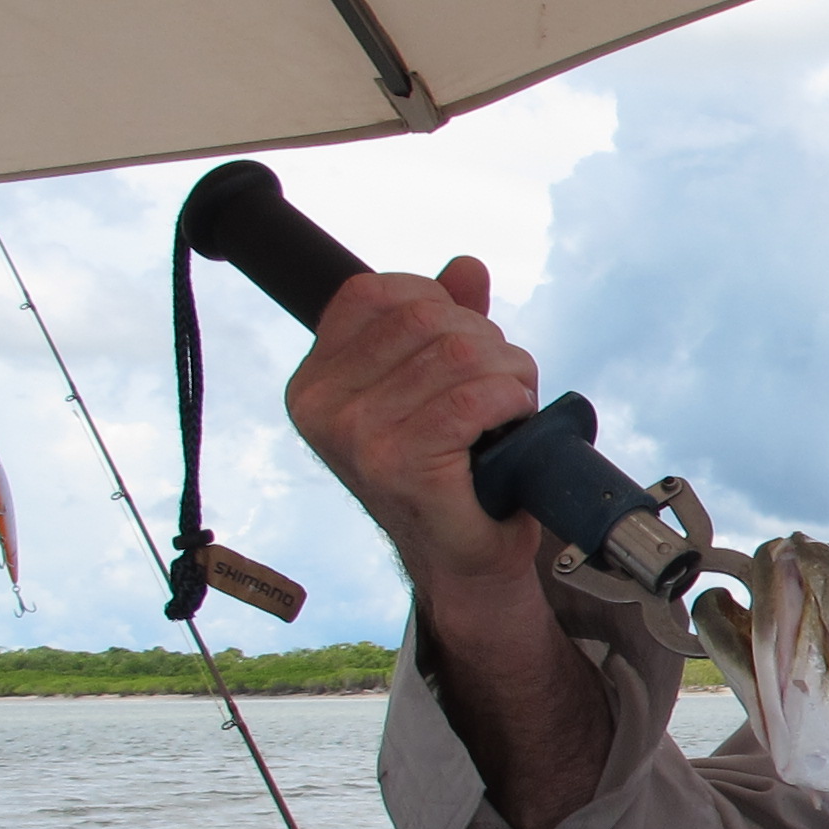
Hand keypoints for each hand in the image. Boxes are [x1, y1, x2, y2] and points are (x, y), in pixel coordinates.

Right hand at [283, 255, 544, 615]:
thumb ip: (445, 324)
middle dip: (485, 341)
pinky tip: (514, 421)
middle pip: (427, 317)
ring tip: (511, 404)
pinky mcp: (402, 466)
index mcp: (315, 381)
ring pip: (459, 354)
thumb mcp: (438, 386)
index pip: (376, 293)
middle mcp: (323, 406)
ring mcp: (358, 437)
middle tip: (501, 385)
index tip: (465, 347)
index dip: (440, 304)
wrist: (466, 560)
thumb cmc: (453, 473)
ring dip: (508, 372)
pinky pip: (473, 399)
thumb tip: (466, 268)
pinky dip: (510, 401)